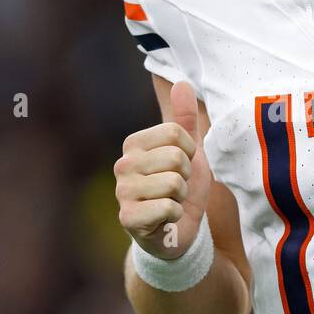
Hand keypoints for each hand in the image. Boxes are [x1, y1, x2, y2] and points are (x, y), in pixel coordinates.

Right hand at [114, 80, 212, 260]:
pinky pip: (168, 207)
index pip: (177, 133)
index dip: (190, 152)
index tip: (182, 167)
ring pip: (174, 182)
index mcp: (134, 144)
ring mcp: (122, 192)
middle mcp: (123, 164)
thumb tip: (182, 82)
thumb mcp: (189, 151)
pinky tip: (166, 219)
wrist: (176, 231)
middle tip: (177, 189)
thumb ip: (185, 118)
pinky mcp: (128, 218)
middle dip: (187, 176)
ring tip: (172, 202)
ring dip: (182, 197)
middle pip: (177, 157)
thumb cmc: (181, 188)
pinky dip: (177, 215)